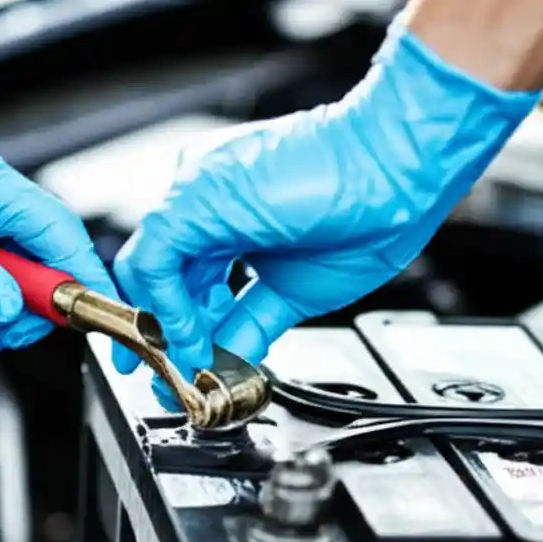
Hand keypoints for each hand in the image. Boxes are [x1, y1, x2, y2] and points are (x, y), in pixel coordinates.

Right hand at [112, 22, 539, 388]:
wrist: (395, 170)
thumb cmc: (317, 163)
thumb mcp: (215, 196)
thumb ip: (167, 245)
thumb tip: (152, 300)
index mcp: (193, 194)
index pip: (148, 261)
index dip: (147, 305)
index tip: (156, 340)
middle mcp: (219, 226)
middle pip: (174, 293)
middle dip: (165, 336)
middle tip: (159, 374)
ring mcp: (255, 259)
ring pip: (208, 316)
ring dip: (196, 349)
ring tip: (187, 378)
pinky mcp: (289, 289)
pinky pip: (248, 328)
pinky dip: (233, 352)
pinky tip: (223, 369)